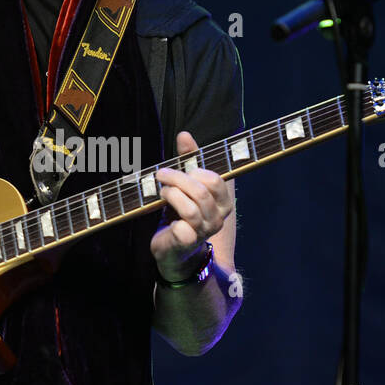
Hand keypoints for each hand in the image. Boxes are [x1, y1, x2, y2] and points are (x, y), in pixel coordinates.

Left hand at [150, 131, 233, 281]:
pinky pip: (183, 228)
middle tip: (161, 174)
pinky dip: (171, 219)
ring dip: (171, 194)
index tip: (180, 167)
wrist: (173, 249)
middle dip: (178, 178)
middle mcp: (218, 217)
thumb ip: (188, 161)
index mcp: (222, 202)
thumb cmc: (181, 213)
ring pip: (191, 207)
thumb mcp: (185, 184)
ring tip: (162, 191)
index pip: (216, 180)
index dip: (196, 170)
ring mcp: (204, 232)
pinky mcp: (188, 242)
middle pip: (202, 190)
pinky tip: (166, 217)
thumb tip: (184, 134)